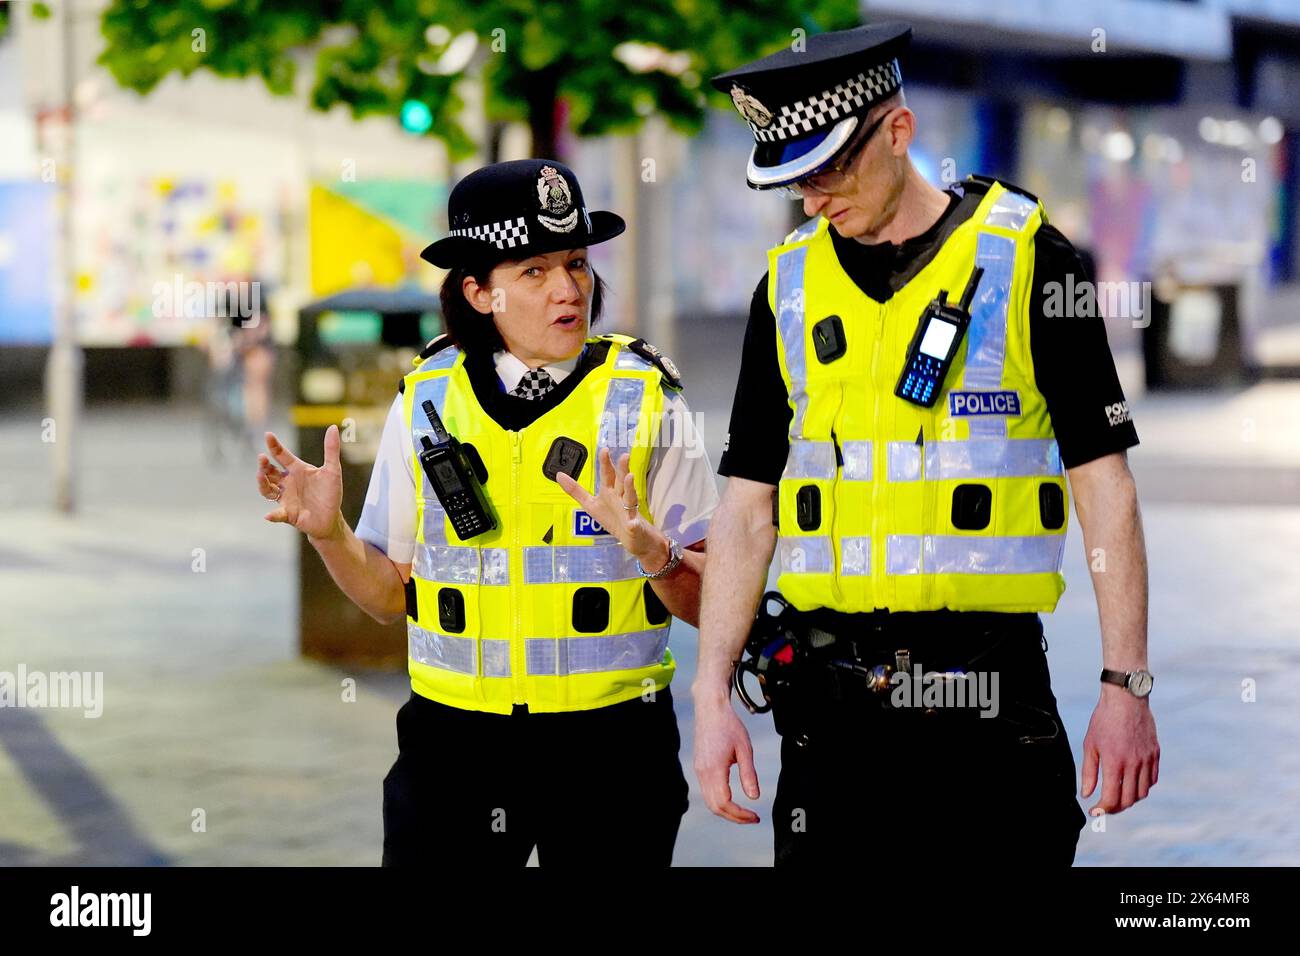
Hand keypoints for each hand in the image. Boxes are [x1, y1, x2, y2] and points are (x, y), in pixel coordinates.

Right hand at [257, 425, 343, 540]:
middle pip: (270, 471)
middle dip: (264, 465)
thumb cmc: (330, 493)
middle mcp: (287, 482)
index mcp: (297, 470)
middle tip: (262, 458)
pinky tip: (268, 515)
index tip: (268, 435)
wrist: (331, 518)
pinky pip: (277, 514)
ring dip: (262, 483)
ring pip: (267, 489)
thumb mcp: (332, 470)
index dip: (274, 445)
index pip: (282, 455)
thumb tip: (333, 427)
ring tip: (260, 476)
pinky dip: (272, 515)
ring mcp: (285, 497)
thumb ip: (331, 449)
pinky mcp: (287, 513)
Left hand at [555, 447, 664, 567]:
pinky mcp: (634, 526)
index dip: (605, 463)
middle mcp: (620, 497)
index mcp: (610, 492)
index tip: (604, 450)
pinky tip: (633, 522)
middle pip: (621, 481)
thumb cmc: (613, 518)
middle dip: (622, 469)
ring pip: (630, 497)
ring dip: (630, 487)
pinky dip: (633, 523)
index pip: (608, 475)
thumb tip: (559, 475)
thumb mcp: (591, 504)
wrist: (633, 537)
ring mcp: (629, 511)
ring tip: (630, 477)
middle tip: (624, 455)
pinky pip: (633, 524)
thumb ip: (576, 490)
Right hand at [693, 695, 760, 823]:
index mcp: (714, 769)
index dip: (740, 814)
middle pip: (715, 807)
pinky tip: (733, 799)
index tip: (755, 816)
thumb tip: (754, 797)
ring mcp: (699, 770)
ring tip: (744, 812)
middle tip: (752, 818)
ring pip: (709, 802)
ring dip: (726, 811)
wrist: (710, 708)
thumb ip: (749, 774)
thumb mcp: (745, 748)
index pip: (724, 803)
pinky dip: (719, 802)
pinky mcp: (699, 767)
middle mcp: (703, 772)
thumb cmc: (729, 725)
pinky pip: (707, 792)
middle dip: (734, 817)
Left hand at [1080, 687, 1159, 815]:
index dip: (1102, 810)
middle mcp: (1134, 764)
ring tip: (1118, 796)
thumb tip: (1086, 794)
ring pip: (1142, 792)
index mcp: (1115, 762)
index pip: (1112, 798)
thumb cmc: (1104, 720)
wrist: (1126, 699)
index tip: (1095, 812)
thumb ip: (1089, 772)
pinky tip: (1132, 783)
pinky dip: (1143, 787)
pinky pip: (1152, 779)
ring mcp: (1147, 760)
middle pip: (1129, 800)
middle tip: (1105, 808)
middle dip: (1116, 809)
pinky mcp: (1155, 754)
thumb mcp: (1090, 744)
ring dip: (1130, 799)